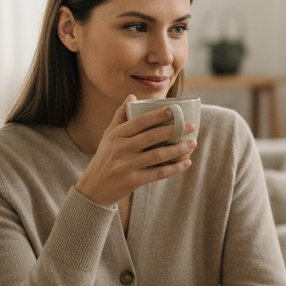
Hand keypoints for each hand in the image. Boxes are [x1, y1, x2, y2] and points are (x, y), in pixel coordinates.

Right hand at [73, 97, 197, 207]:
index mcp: (116, 135)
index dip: (158, 115)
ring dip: (178, 149)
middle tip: (191, 126)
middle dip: (174, 130)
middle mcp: (121, 148)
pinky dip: (174, 168)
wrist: (93, 189)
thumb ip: (120, 116)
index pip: (140, 121)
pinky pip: (158, 173)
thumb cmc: (104, 158)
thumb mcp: (108, 135)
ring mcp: (127, 165)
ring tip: (193, 143)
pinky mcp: (133, 181)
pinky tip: (186, 163)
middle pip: (152, 136)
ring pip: (158, 155)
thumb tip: (132, 96)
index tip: (175, 109)